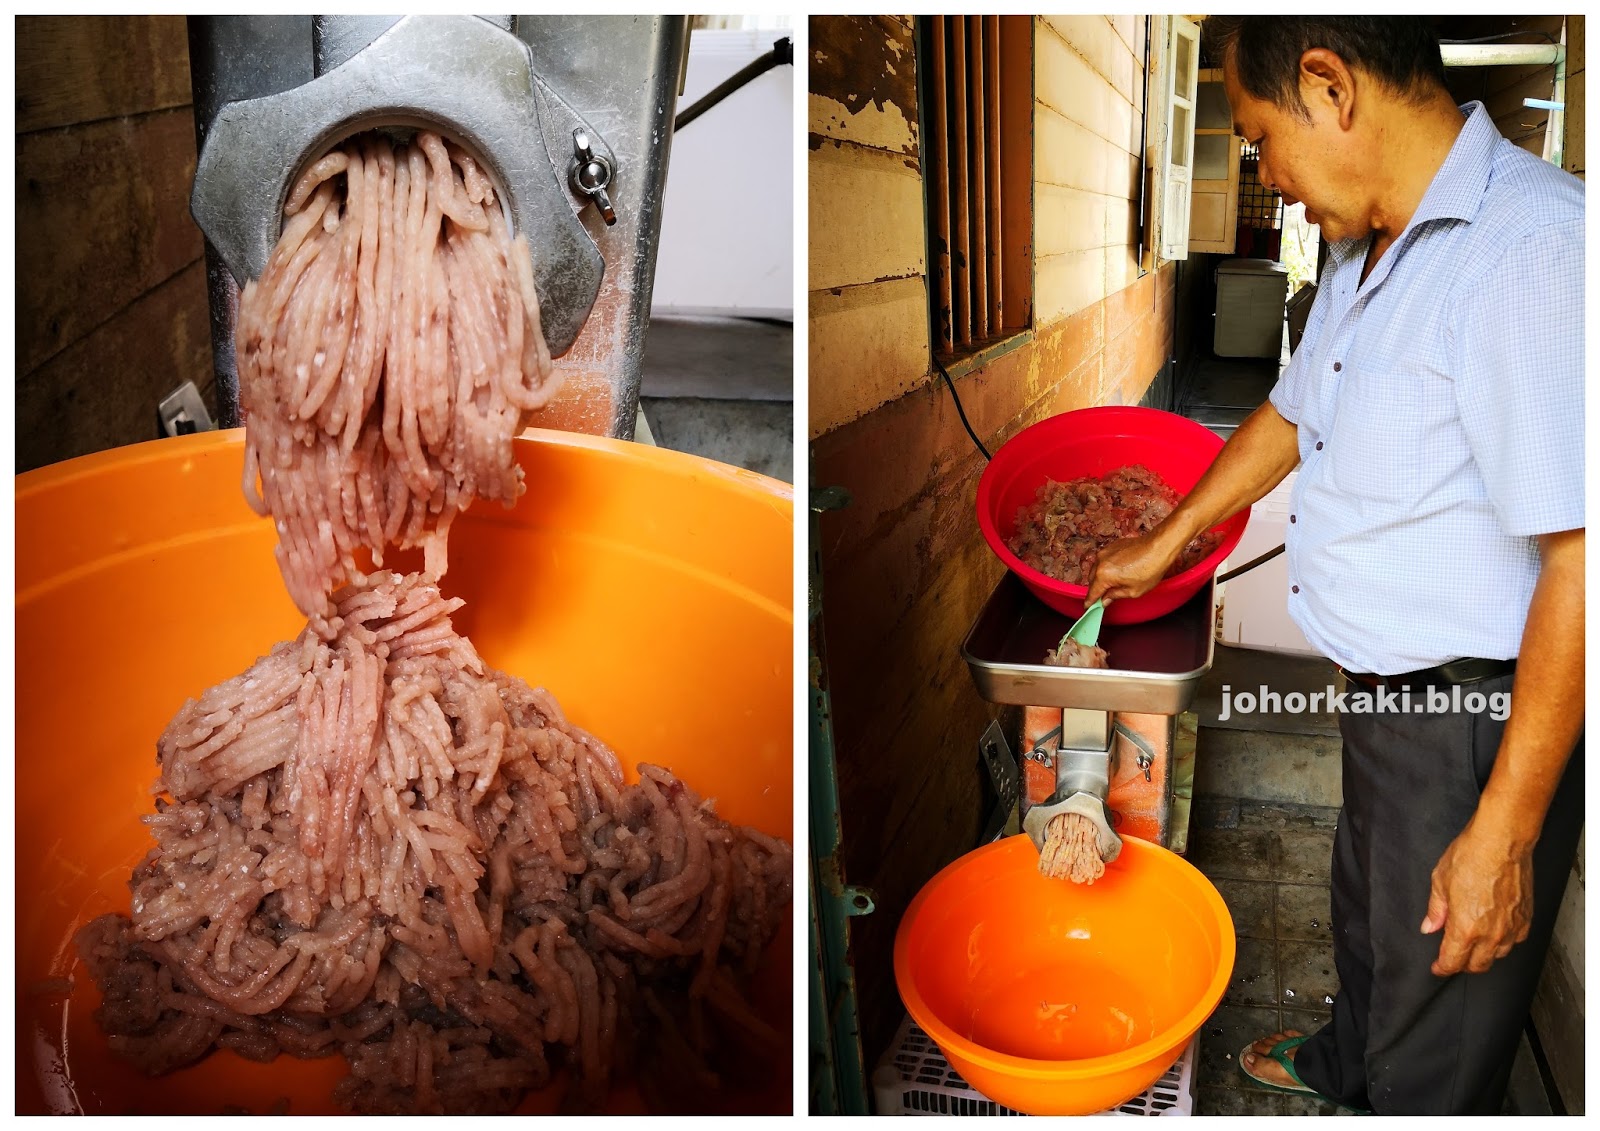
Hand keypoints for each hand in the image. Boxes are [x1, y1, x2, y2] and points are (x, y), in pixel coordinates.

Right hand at [1085, 532, 1176, 606]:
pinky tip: (1120, 571)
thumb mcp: (1133, 591)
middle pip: (1092, 580)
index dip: (1090, 602)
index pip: (1092, 592)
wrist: (1159, 547)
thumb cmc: (1150, 568)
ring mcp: (1105, 552)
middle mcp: (1100, 562)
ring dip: (1101, 577)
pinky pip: (1103, 561)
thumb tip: (1105, 600)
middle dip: (1097, 589)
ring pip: (1096, 569)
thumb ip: (1115, 596)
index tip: (1088, 607)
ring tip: (1115, 583)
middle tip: (1105, 597)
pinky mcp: (1110, 546)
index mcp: (1104, 575)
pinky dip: (1107, 568)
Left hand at [1420, 815, 1534, 975]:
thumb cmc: (1471, 857)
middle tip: (1452, 957)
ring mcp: (1510, 928)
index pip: (1453, 961)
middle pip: (1477, 965)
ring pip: (1497, 956)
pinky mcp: (1525, 919)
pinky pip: (1515, 942)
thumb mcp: (1440, 882)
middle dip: (1462, 965)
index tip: (1437, 967)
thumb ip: (1435, 910)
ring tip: (1472, 946)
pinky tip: (1495, 934)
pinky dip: (1503, 943)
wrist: (1502, 843)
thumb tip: (1430, 926)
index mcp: (1465, 927)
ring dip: (1483, 956)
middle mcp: (1490, 934)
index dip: (1442, 968)